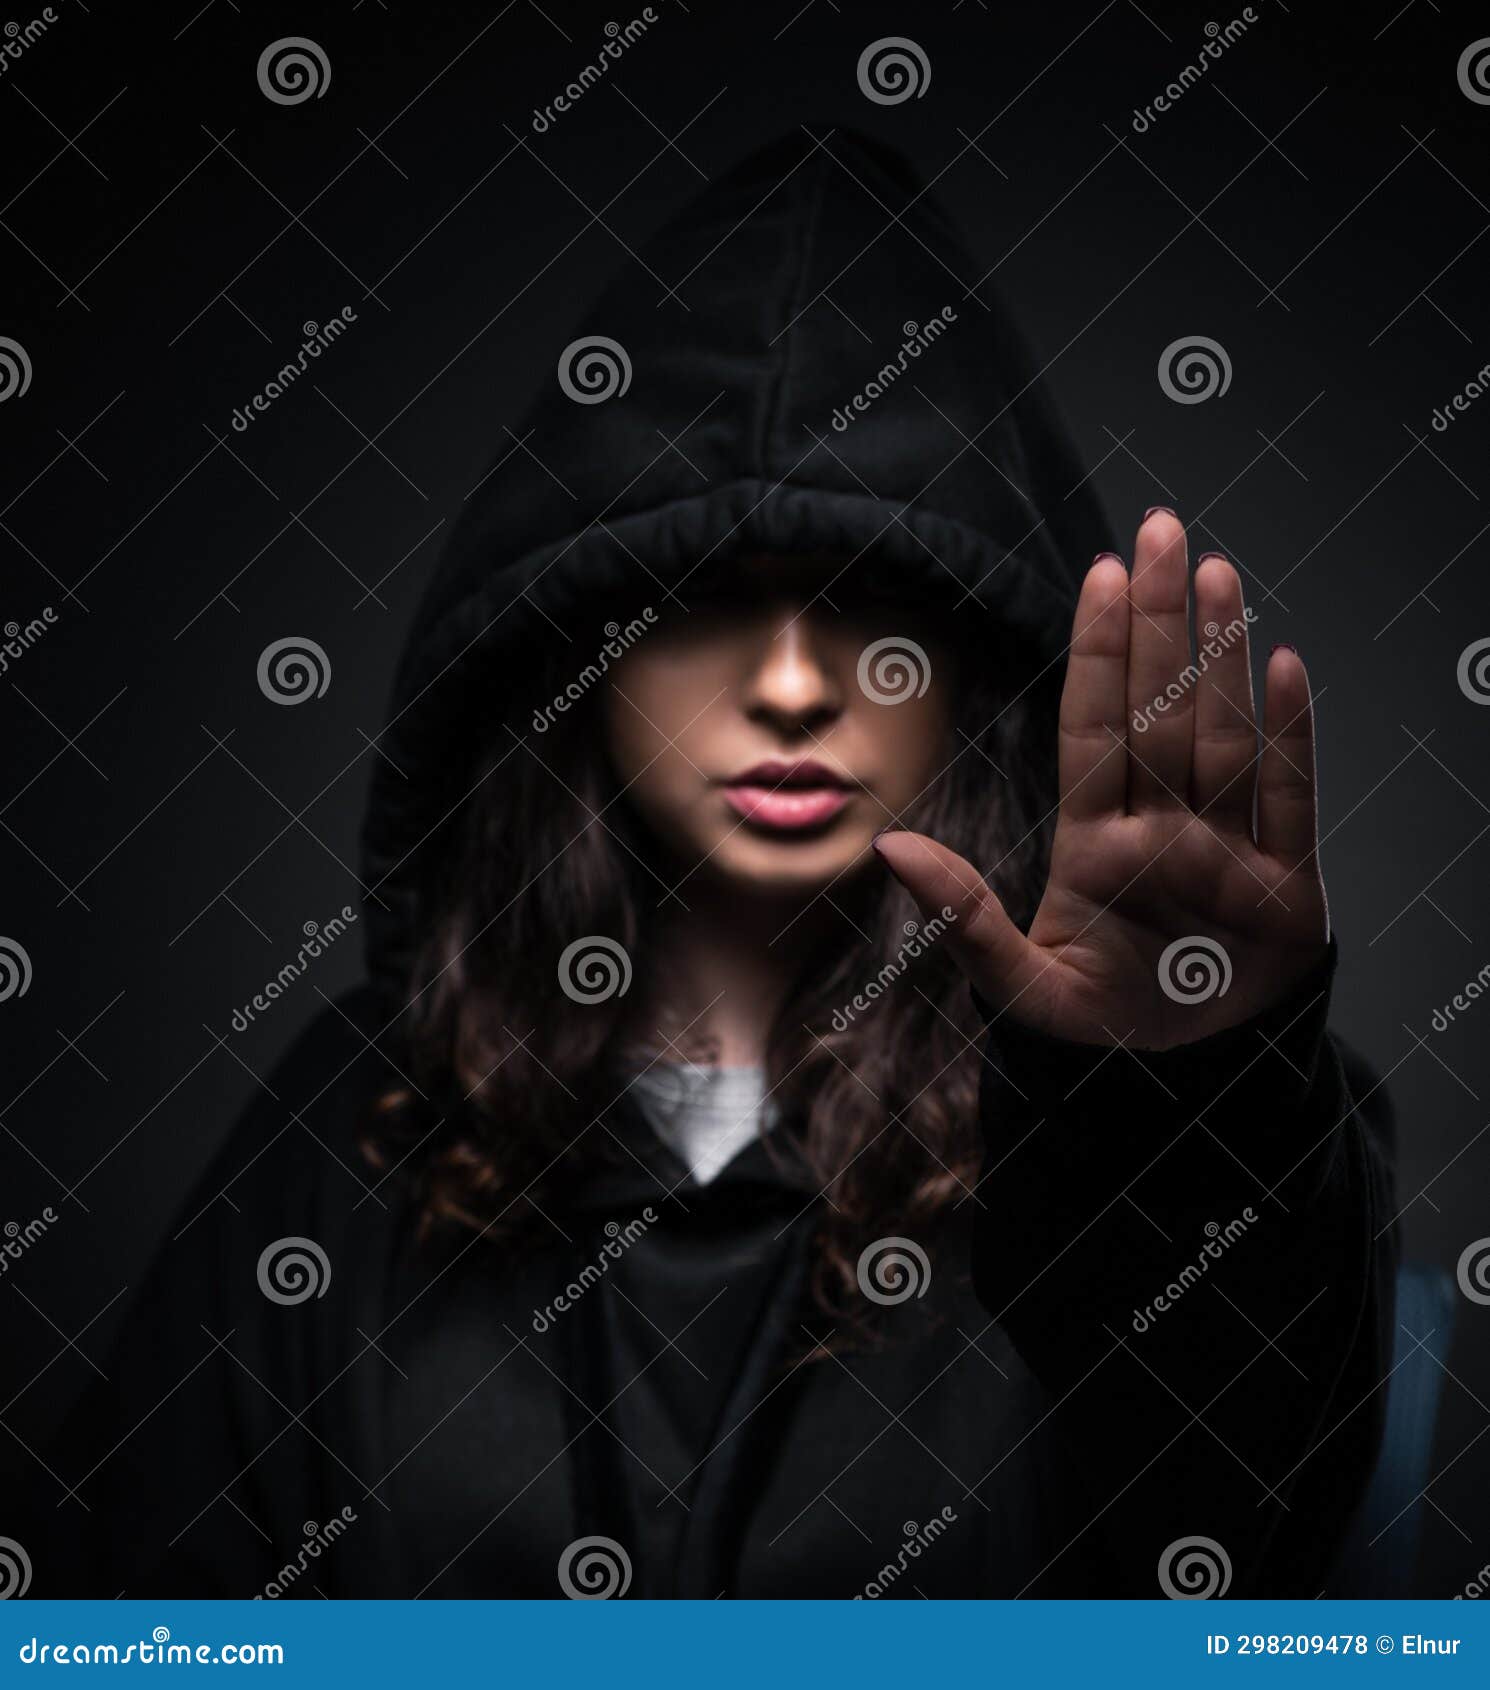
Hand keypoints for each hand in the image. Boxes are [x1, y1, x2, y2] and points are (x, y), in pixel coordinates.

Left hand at [875, 509, 1328, 1050]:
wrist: (1179, 1087)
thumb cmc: (1099, 1034)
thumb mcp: (1022, 988)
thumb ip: (962, 917)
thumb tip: (889, 845)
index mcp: (1095, 843)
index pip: (1094, 726)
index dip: (1097, 651)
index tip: (1096, 572)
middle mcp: (1161, 829)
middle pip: (1161, 706)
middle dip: (1159, 619)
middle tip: (1159, 528)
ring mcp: (1225, 849)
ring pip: (1223, 731)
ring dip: (1221, 653)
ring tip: (1216, 573)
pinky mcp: (1286, 884)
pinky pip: (1290, 796)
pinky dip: (1292, 734)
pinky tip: (1285, 665)